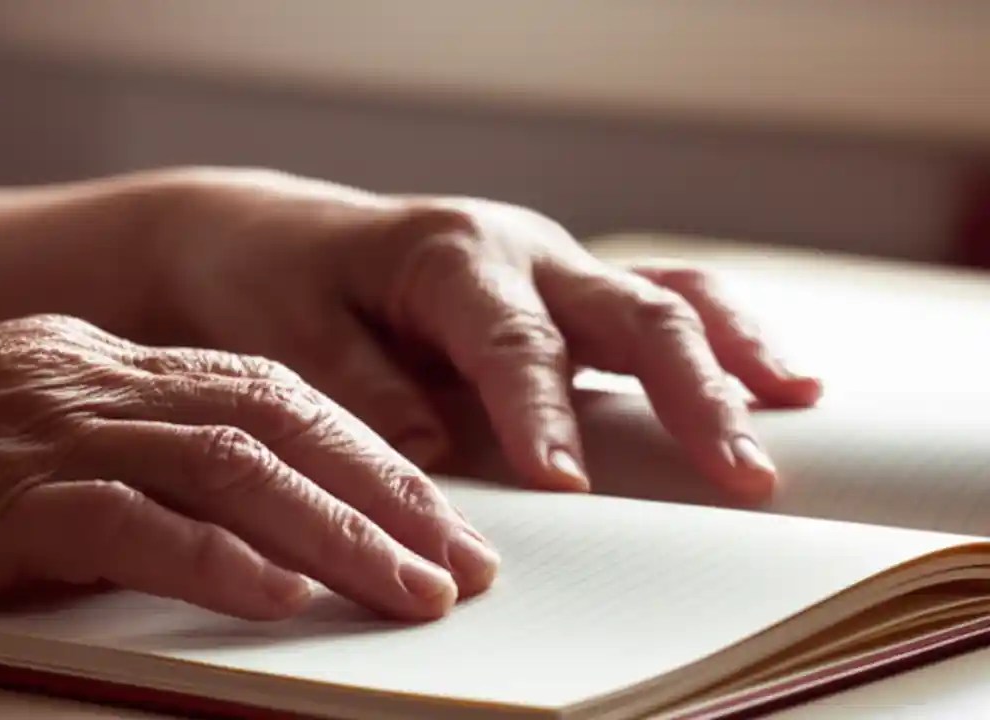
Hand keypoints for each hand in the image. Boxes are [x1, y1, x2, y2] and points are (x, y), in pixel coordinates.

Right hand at [0, 315, 496, 619]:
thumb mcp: (40, 430)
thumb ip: (135, 453)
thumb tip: (239, 512)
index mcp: (114, 362)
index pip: (274, 394)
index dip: (368, 454)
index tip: (437, 515)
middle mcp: (100, 379)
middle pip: (280, 422)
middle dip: (386, 494)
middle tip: (462, 561)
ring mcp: (56, 429)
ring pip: (232, 467)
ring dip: (336, 532)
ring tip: (411, 589)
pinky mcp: (7, 497)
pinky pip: (137, 524)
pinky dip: (220, 561)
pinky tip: (283, 596)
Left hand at [144, 169, 821, 501]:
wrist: (279, 238)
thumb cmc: (279, 282)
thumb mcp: (292, 336)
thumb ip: (363, 390)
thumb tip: (435, 457)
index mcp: (450, 255)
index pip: (514, 342)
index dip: (543, 414)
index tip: (569, 486)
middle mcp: (518, 251)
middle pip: (625, 313)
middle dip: (688, 391)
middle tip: (738, 469)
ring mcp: (554, 269)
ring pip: (665, 299)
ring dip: (731, 359)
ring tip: (794, 416)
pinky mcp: (567, 294)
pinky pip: (661, 304)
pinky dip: (724, 339)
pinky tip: (786, 382)